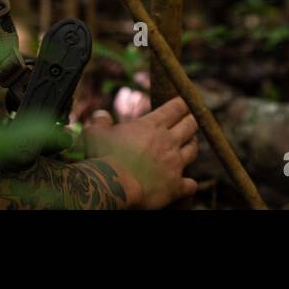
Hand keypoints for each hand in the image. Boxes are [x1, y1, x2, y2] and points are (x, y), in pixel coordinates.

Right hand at [84, 96, 199, 208]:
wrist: (113, 186)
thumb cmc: (103, 157)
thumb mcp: (95, 133)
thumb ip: (100, 122)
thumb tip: (101, 115)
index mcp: (152, 125)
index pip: (176, 107)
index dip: (182, 103)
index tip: (183, 103)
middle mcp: (168, 141)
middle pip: (191, 125)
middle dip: (192, 121)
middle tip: (190, 120)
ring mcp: (174, 164)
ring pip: (193, 150)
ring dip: (192, 146)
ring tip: (189, 145)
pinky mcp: (176, 186)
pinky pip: (191, 183)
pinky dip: (189, 183)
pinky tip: (187, 183)